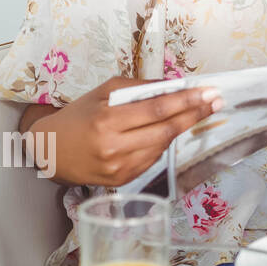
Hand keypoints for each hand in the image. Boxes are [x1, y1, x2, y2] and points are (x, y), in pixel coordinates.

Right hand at [25, 76, 222, 186]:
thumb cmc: (79, 115)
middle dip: (195, 115)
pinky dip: (162, 145)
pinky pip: (152, 160)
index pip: (158, 109)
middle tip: (216, 102)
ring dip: (181, 129)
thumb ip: (140, 88)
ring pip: (162, 146)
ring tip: (195, 113)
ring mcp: (117, 167)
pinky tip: (166, 133)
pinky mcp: (120, 181)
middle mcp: (113, 146)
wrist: (50, 150)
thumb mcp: (104, 92)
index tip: (209, 92)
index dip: (187, 101)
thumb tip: (175, 84)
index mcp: (107, 119)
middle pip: (166, 130)